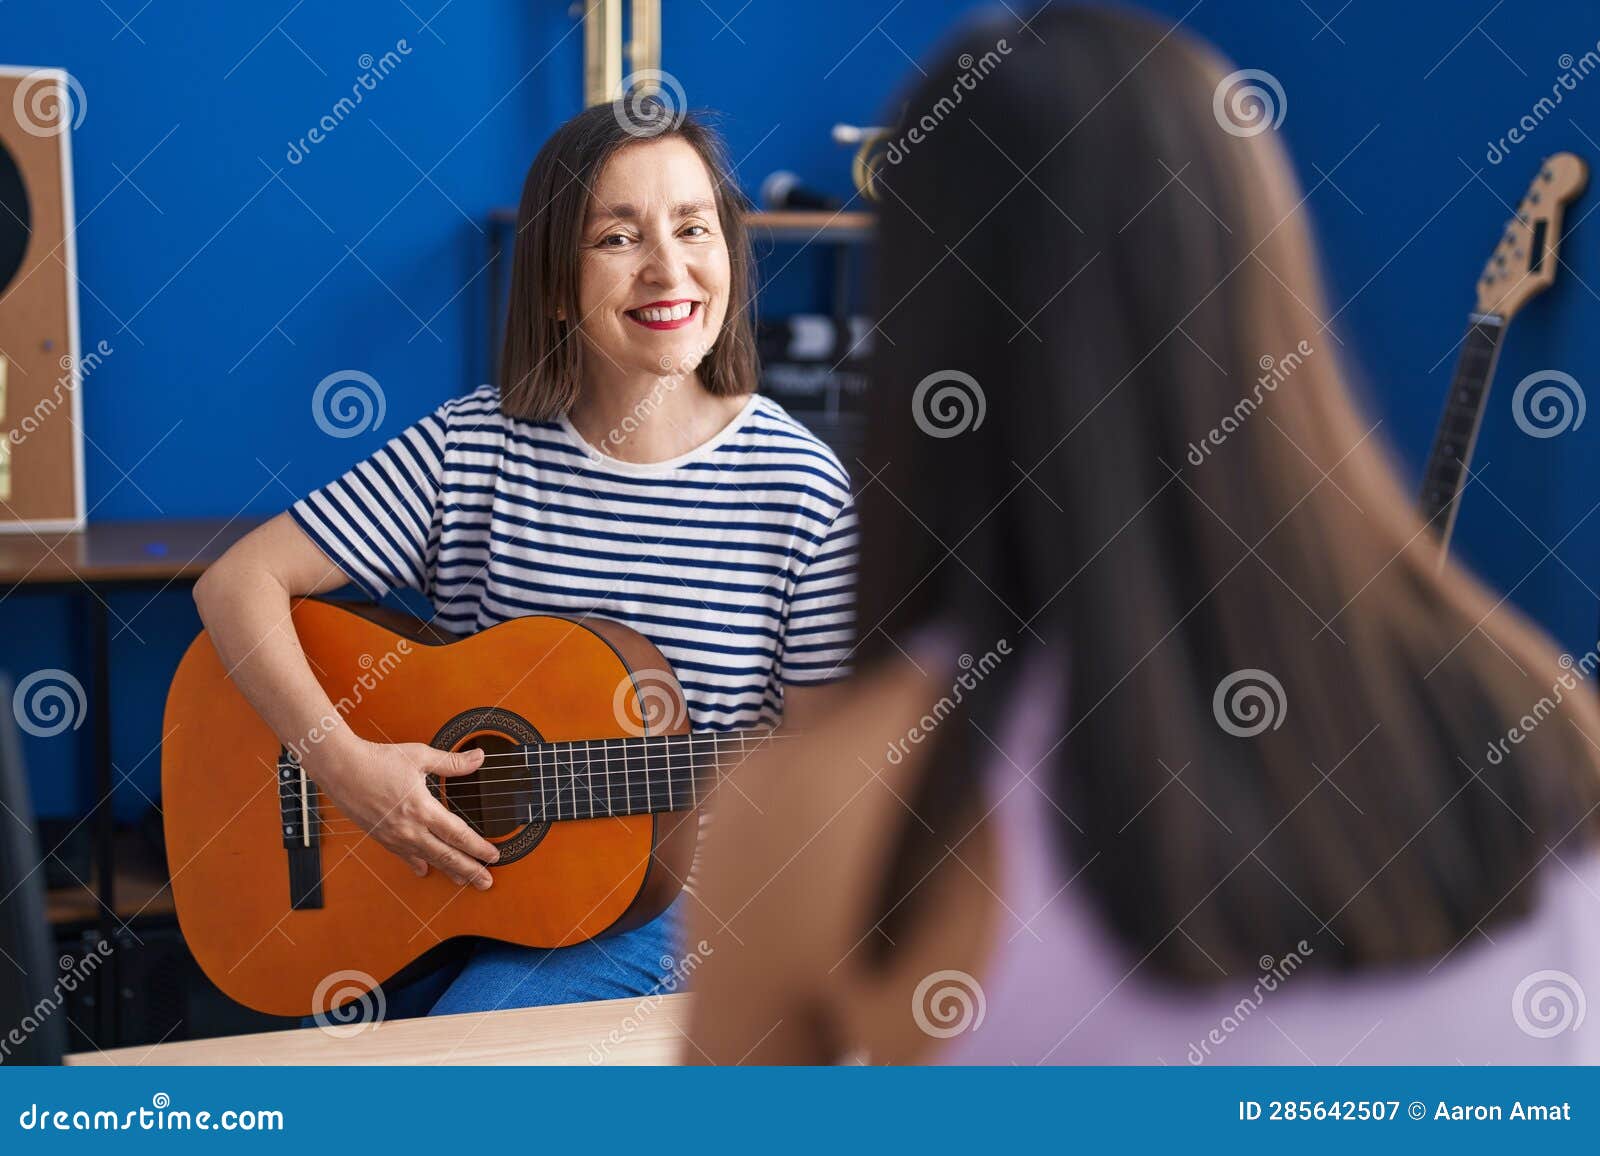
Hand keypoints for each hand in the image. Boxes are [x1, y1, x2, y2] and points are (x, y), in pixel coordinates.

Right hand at [303, 733, 499, 888]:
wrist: (341, 768)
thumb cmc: (378, 760)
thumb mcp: (420, 756)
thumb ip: (452, 762)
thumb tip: (479, 757)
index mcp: (422, 809)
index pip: (458, 835)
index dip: (478, 848)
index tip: (494, 856)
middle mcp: (409, 828)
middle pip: (446, 855)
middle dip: (469, 870)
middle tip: (486, 882)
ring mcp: (394, 836)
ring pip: (427, 860)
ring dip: (448, 872)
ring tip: (464, 881)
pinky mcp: (382, 837)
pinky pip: (404, 856)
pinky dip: (418, 864)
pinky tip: (425, 871)